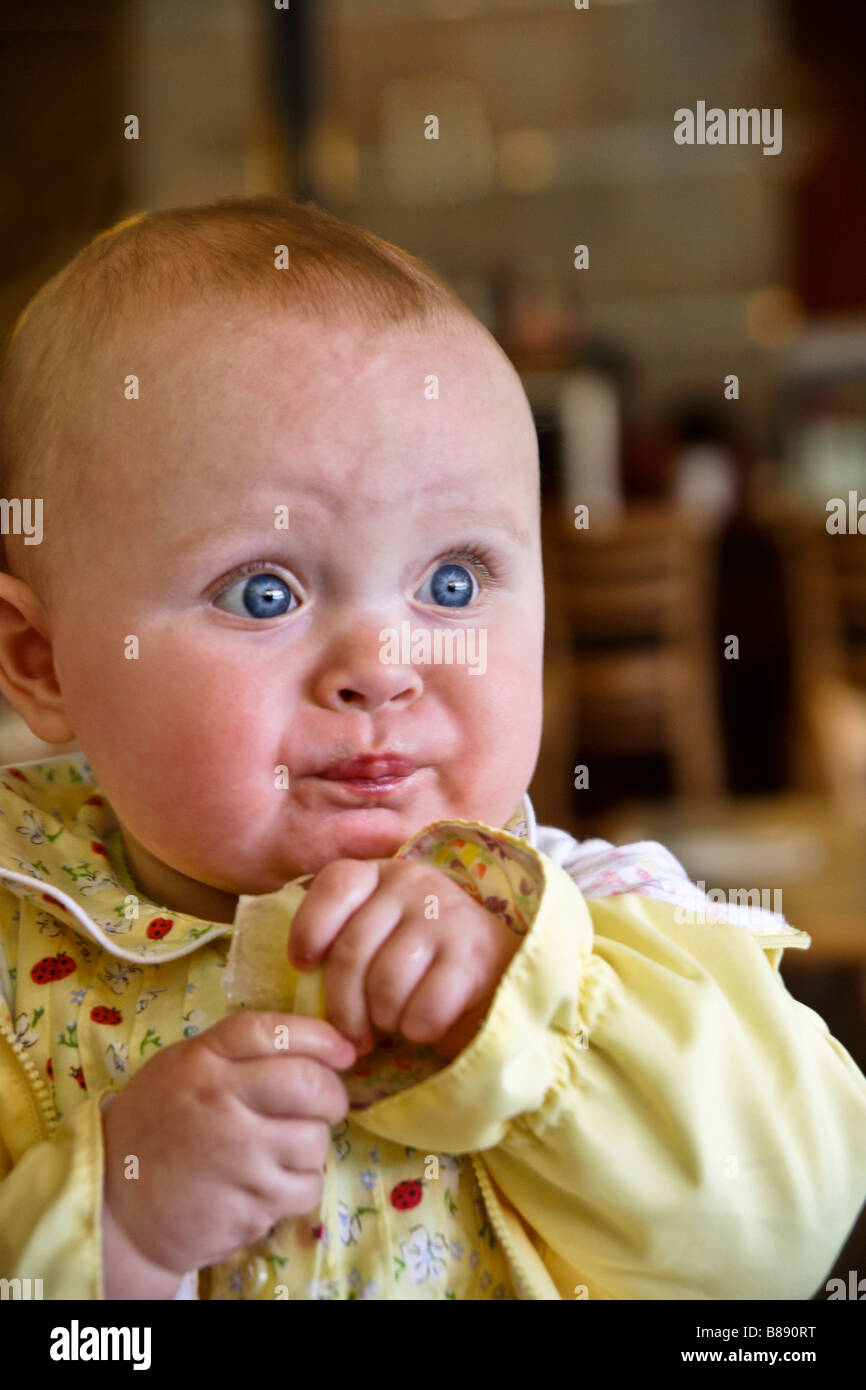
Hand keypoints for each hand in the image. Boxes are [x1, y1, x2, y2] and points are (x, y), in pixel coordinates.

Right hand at [101, 1012, 355, 1291]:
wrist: (114, 1204)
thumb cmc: (155, 1127)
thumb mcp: (181, 1069)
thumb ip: (234, 1053)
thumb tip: (316, 1045)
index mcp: (203, 1063)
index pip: (275, 1032)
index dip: (321, 1037)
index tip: (344, 1051)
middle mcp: (222, 1104)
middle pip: (311, 1085)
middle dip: (332, 1095)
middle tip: (325, 1105)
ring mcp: (237, 1157)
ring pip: (315, 1141)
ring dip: (310, 1146)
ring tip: (280, 1150)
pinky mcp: (248, 1205)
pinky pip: (306, 1187)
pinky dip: (299, 1187)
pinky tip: (270, 1183)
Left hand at [289, 858, 521, 1061]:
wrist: (501, 974)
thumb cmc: (423, 962)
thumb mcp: (380, 934)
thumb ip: (342, 939)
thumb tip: (300, 973)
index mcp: (382, 873)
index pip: (334, 884)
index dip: (309, 929)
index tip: (304, 966)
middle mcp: (414, 882)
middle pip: (351, 952)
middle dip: (345, 1008)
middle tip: (356, 1034)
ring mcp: (447, 914)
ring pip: (385, 986)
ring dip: (385, 1020)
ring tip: (396, 1022)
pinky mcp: (474, 956)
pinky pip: (423, 1009)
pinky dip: (418, 1029)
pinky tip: (425, 1024)